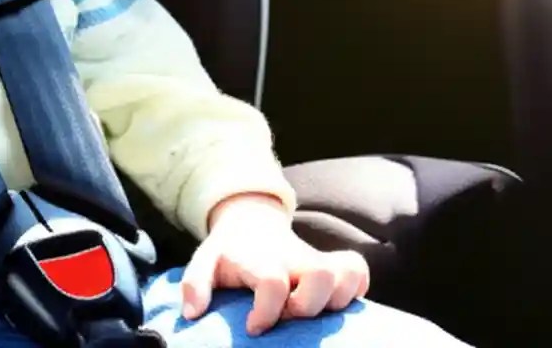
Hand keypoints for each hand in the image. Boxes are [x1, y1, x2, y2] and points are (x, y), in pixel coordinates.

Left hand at [180, 193, 369, 335]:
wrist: (251, 224)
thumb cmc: (228, 252)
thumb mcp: (203, 262)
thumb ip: (194, 285)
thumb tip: (193, 313)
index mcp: (262, 259)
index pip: (273, 282)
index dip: (267, 311)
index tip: (253, 327)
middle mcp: (294, 258)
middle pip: (320, 276)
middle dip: (308, 305)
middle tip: (288, 316)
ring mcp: (316, 261)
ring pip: (346, 274)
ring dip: (336, 300)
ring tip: (312, 314)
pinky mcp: (332, 264)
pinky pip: (358, 272)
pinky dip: (355, 290)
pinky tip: (333, 305)